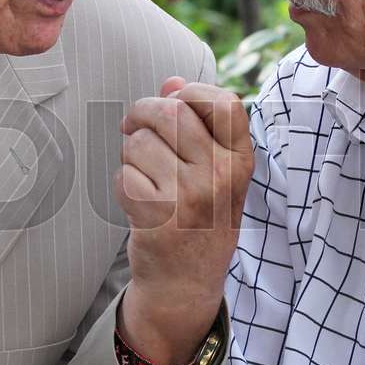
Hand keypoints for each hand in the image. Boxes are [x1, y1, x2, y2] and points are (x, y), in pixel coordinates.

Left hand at [115, 78, 253, 364]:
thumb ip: (198, 124)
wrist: (186, 283)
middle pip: (170, 111)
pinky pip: (124, 174)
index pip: (224, 102)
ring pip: (139, 141)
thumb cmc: (201, 219)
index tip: (174, 103)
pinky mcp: (155, 214)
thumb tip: (171, 81)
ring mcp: (188, 195)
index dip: (190, 93)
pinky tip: (139, 201)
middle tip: (135, 127)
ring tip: (144, 173)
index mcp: (241, 161)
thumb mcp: (216, 173)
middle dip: (143, 113)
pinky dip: (123, 183)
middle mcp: (220, 176)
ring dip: (131, 152)